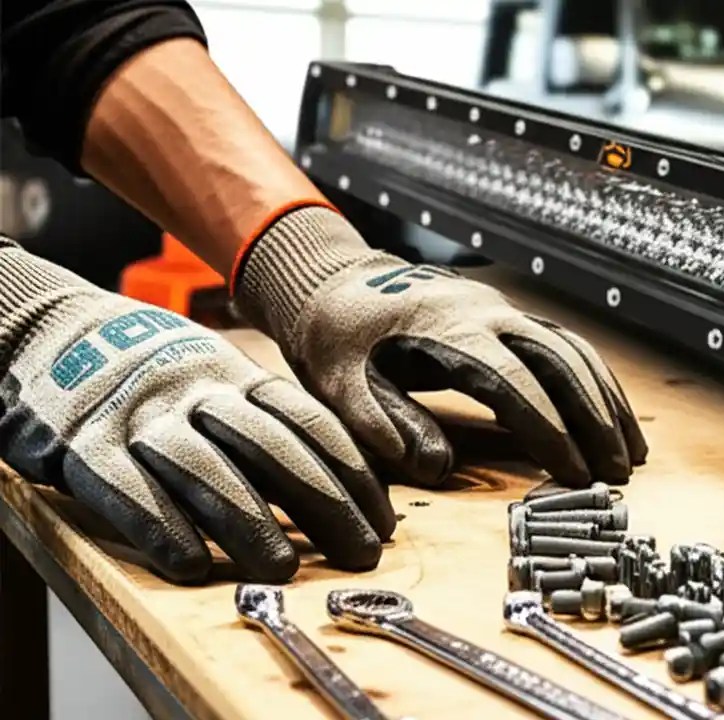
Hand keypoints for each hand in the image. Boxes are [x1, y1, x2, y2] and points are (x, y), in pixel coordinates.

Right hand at [0, 242, 394, 583]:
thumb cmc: (158, 372)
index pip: (310, 421)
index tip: (383, 519)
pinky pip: (127, 490)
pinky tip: (191, 567)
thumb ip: (269, 421)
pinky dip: (162, 530)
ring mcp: (142, 415)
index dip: (352, 472)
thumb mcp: (221, 376)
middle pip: (272, 447)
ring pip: (204, 469)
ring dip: (248, 522)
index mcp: (239, 374)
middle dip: (324, 502)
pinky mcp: (85, 446)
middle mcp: (198, 390)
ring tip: (282, 570)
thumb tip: (345, 481)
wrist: (50, 328)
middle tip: (359, 553)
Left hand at [234, 207, 646, 487]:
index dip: (549, 430)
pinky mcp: (508, 316)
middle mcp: (489, 314)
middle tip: (619, 472)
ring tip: (630, 453)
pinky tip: (609, 416)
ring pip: (572, 350)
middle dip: (595, 419)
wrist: (337, 283)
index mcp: (450, 332)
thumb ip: (384, 426)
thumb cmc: (339, 341)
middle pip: (560, 362)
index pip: (514, 385)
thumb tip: (437, 467)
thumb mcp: (341, 388)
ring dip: (606, 400)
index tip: (575, 473)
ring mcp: (503, 310)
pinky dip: (594, 381)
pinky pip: (564, 345)